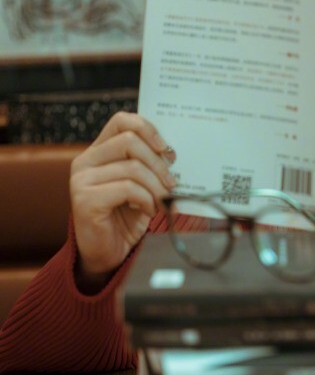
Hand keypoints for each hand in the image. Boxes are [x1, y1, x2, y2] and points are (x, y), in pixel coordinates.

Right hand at [70, 112, 176, 285]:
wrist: (107, 254)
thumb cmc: (124, 218)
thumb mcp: (141, 185)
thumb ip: (148, 165)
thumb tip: (171, 153)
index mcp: (98, 152)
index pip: (121, 121)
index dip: (147, 128)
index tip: (166, 148)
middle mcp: (85, 161)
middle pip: (129, 141)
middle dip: (157, 163)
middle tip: (171, 184)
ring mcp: (82, 180)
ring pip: (132, 167)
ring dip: (155, 186)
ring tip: (161, 202)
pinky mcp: (85, 199)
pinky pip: (127, 188)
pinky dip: (146, 199)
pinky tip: (148, 211)